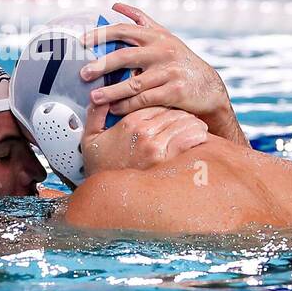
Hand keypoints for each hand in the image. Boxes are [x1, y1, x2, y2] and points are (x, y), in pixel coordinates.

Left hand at [79, 2, 247, 146]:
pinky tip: (114, 109)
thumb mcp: (164, 36)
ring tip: (94, 97)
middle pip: (125, 56)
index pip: (123, 30)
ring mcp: (169, 72)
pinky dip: (127, 105)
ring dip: (111, 91)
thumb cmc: (179, 60)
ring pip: (134, 83)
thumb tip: (116, 5)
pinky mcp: (175, 92)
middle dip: (101, 65)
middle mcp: (162, 51)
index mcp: (155, 36)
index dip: (100, 34)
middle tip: (83, 74)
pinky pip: (145, 100)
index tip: (81, 41)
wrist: (208, 86)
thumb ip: (140, 20)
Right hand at [81, 100, 207, 176]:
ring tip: (199, 126)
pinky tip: (201, 136)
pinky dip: (197, 136)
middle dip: (182, 114)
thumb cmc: (100, 166)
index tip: (172, 109)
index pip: (156, 103)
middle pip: (173, 113)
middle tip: (190, 117)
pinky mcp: (165, 160)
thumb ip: (95, 114)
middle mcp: (144, 132)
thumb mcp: (90, 137)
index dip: (167, 105)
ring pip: (183, 123)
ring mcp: (155, 146)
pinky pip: (188, 140)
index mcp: (129, 123)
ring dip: (193, 123)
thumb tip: (98, 97)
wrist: (107, 192)